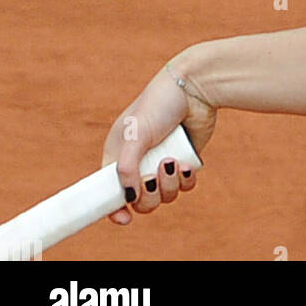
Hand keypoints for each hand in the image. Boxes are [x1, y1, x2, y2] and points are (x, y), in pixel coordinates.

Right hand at [101, 58, 216, 225]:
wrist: (196, 87)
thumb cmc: (159, 104)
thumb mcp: (135, 134)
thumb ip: (126, 167)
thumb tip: (129, 198)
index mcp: (119, 154)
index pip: (109, 191)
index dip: (114, 207)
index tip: (124, 217)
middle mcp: (139, 161)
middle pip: (139, 201)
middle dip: (149, 196)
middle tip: (154, 178)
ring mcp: (162, 162)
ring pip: (163, 196)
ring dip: (169, 185)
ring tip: (174, 162)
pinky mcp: (183, 161)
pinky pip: (183, 186)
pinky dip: (185, 180)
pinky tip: (187, 164)